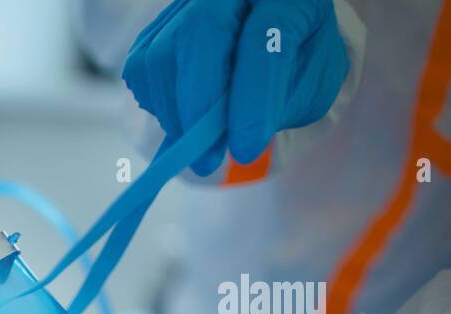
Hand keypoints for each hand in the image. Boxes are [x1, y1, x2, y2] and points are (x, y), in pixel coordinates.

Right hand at [123, 0, 349, 174]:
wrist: (276, 30)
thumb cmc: (298, 58)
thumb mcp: (310, 83)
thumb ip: (277, 105)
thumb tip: (225, 137)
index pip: (264, 40)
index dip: (251, 101)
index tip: (244, 150)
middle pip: (200, 32)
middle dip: (197, 105)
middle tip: (204, 159)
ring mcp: (188, 1)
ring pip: (160, 52)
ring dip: (173, 111)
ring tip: (195, 140)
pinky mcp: (159, 23)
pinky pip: (140, 66)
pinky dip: (156, 102)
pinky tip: (181, 116)